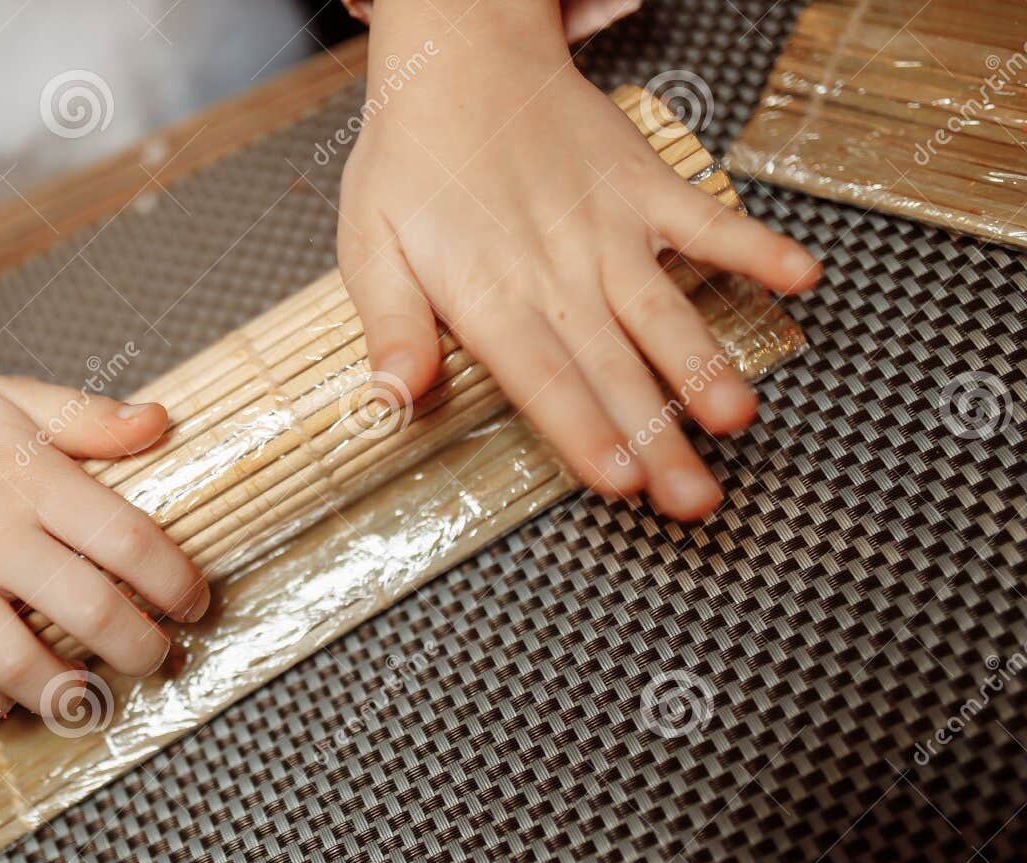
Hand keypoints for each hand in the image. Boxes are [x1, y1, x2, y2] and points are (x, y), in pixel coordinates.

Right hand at [0, 363, 208, 723]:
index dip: (177, 584)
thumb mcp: (4, 398)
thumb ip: (87, 417)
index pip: (129, 542)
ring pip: (21, 667)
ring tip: (89, 693)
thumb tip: (162, 421)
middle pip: (91, 613)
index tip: (194, 603)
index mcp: (26, 478)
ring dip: (71, 694)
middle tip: (157, 659)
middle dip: (142, 650)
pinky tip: (9, 698)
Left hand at [337, 0, 819, 518]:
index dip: (583, 432)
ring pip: (663, 311)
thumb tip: (392, 399)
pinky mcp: (643, 187)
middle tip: (694, 499)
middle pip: (612, 368)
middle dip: (656, 438)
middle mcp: (557, 271)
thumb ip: (392, 327)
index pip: (542, 379)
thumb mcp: (369, 246)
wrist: (459, 56)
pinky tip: (801, 278)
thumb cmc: (411, 161)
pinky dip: (754, 246)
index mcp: (488, 295)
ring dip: (704, 365)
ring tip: (737, 417)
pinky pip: (705, 219)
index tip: (619, 482)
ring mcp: (608, 228)